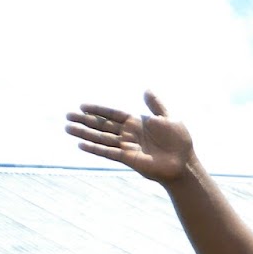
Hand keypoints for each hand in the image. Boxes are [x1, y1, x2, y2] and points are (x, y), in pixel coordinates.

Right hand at [66, 91, 193, 183]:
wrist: (184, 163)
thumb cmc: (180, 142)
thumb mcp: (169, 119)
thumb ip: (155, 105)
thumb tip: (146, 89)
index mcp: (137, 122)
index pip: (113, 114)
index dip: (98, 110)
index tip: (82, 106)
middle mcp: (129, 134)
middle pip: (103, 125)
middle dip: (85, 120)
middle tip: (67, 116)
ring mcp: (127, 146)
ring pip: (101, 138)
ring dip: (84, 133)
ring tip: (67, 128)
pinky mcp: (128, 158)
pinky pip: (108, 152)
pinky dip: (95, 149)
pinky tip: (81, 145)